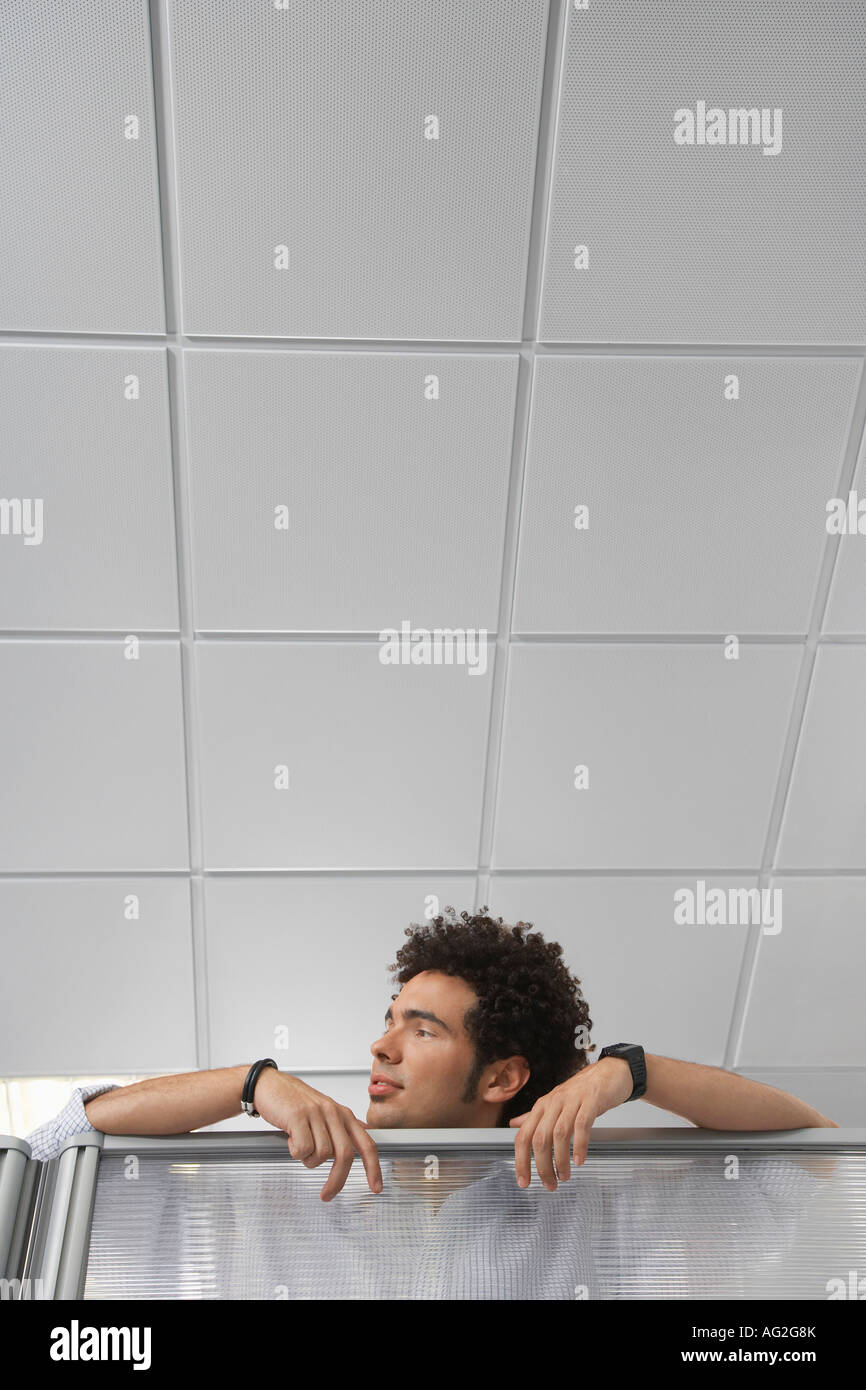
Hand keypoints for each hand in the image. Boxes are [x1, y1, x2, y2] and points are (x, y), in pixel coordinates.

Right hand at [253, 1070, 382, 1200]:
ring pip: (321, 1155)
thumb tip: (362, 1142)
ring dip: (308, 1159)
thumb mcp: (324, 1112)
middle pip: (345, 1155)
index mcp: (343, 1114)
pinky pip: (303, 1148)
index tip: (376, 1187)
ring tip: (299, 1146)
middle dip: (337, 1180)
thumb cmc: (295, 1102)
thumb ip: (342, 1128)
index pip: (367, 1144)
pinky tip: (290, 1139)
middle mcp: (333, 1113)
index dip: (373, 1168)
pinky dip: (295, 1152)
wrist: (269, 1084)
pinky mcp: (298, 1116)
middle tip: (327, 1194)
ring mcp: (316, 1113)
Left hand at [509, 1057, 632, 1189]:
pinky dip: (579, 1145)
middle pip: (539, 1138)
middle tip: (550, 1185)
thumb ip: (535, 1116)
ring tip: (565, 1176)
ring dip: (560, 1160)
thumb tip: (514, 1125)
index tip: (524, 1181)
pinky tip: (580, 1160)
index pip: (523, 1136)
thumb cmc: (581, 1092)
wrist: (609, 1073)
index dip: (520, 1161)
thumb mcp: (555, 1103)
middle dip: (542, 1166)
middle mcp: (553, 1103)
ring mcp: (572, 1101)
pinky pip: (582, 1124)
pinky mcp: (591, 1100)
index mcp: (542, 1106)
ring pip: (559, 1134)